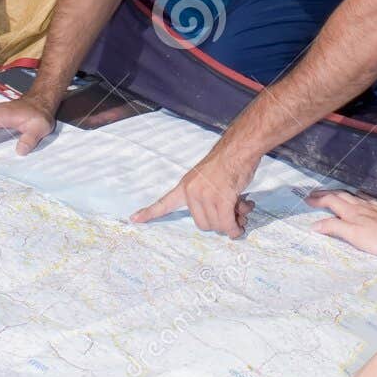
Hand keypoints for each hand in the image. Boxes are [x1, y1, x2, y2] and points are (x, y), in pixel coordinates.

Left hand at [130, 146, 256, 237]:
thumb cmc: (228, 161)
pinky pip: (226, 223)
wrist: (239, 148)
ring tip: (243, 210)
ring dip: (231, 224)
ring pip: (216, 225)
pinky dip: (234, 228)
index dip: (149, 212)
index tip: (133, 219)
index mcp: (185, 186)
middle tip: (234, 215)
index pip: (164, 202)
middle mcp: (191, 192)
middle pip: (202, 224)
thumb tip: (226, 223)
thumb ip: (211, 199)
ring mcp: (205, 195)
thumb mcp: (210, 179)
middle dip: (219, 224)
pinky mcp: (221, 199)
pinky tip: (239, 226)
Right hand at [307, 189, 376, 256]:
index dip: (318, 200)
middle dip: (325, 194)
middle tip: (314, 194)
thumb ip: (333, 228)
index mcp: (349, 212)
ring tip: (332, 193)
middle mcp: (358, 205)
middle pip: (339, 195)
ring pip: (351, 195)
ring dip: (338, 193)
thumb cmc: (376, 239)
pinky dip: (356, 195)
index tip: (307, 200)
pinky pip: (365, 197)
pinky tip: (358, 196)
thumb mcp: (351, 236)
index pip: (330, 201)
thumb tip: (314, 224)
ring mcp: (370, 205)